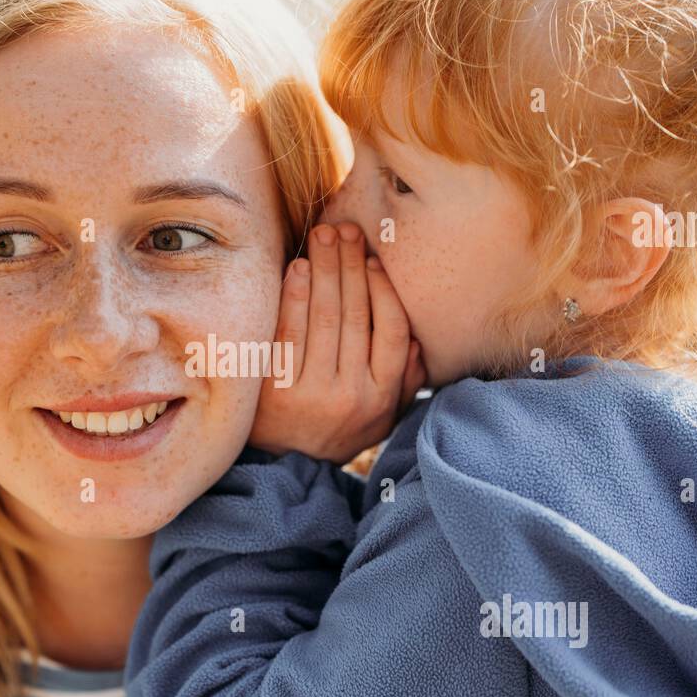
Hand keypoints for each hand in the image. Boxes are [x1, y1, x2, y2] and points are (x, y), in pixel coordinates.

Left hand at [249, 221, 425, 463]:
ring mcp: (311, 394)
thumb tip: (421, 345)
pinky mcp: (275, 392)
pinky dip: (293, 296)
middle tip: (346, 231)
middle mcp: (350, 396)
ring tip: (322, 237)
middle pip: (356, 317)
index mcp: (382, 398)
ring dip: (324, 271)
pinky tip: (296, 268)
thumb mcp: (383, 416)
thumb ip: (405, 381)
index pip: (393, 333)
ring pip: (323, 319)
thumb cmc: (339, 428)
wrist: (287, 465)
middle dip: (351, 266)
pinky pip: (288, 333)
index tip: (374, 261)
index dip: (384, 291)